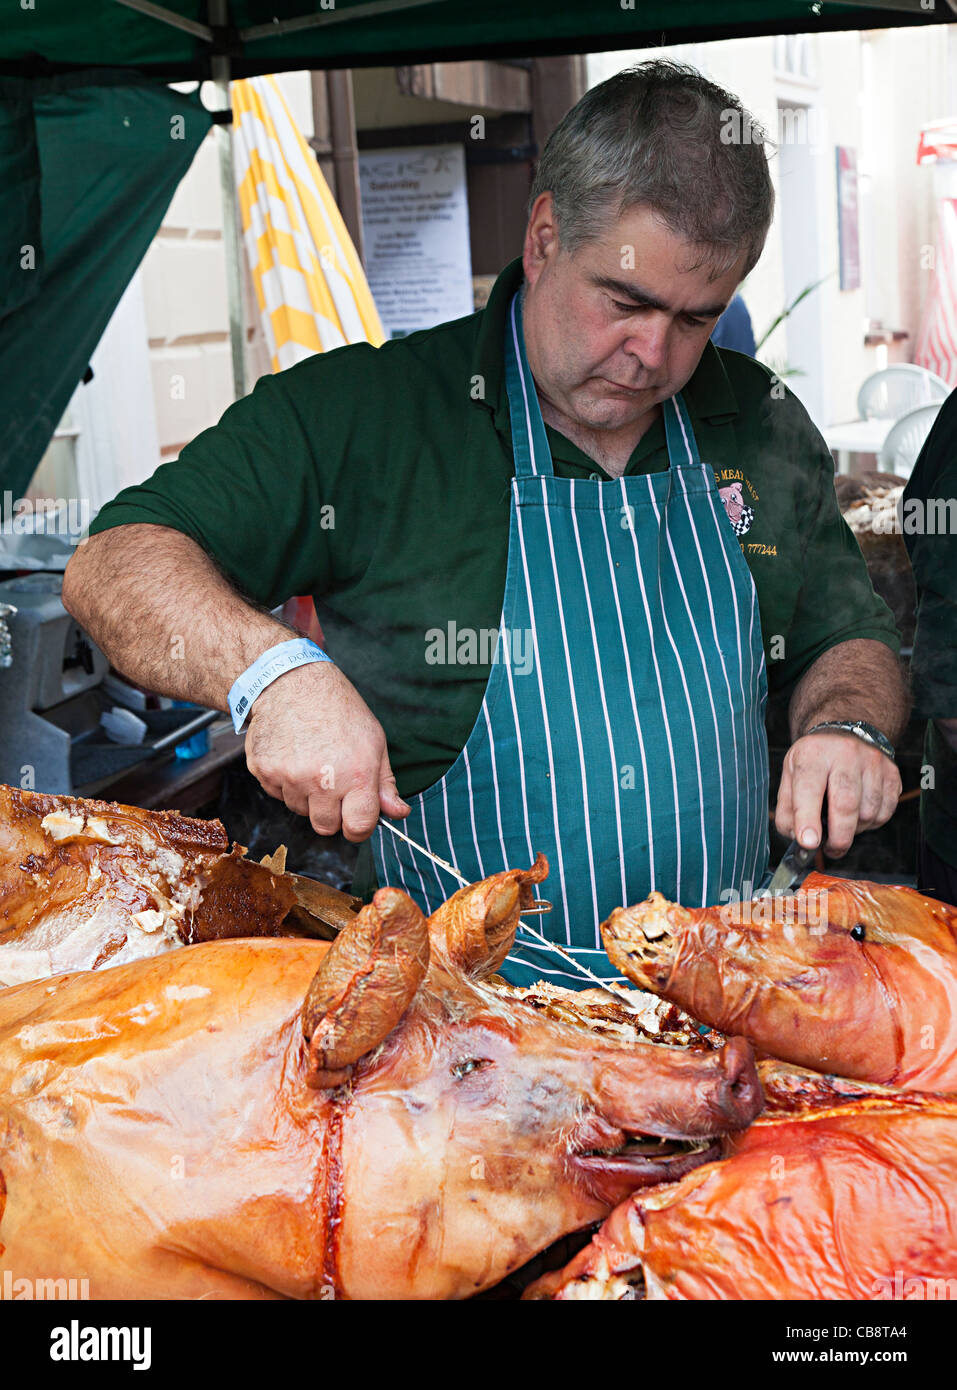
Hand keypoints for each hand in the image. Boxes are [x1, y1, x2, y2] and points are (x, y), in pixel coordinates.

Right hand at [244, 662, 409, 841]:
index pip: (358, 828)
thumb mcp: (374, 741)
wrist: (292, 681)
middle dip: (332, 814)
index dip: (359, 827)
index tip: (356, 818)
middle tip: (333, 785)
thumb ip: (385, 783)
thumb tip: (398, 813)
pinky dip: (285, 783)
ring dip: (307, 796)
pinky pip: (277, 795)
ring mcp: (289, 777)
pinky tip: (292, 755)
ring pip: (300, 811)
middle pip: (325, 828)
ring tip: (311, 761)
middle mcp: (322, 780)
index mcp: (356, 774)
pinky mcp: (264, 771)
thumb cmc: (338, 708)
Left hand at [774, 732, 901, 857]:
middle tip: (831, 849)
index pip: (809, 789)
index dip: (808, 818)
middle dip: (839, 836)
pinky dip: (871, 823)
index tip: (809, 843)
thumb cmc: (814, 761)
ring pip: (868, 812)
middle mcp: (845, 754)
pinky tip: (859, 814)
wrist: (844, 733)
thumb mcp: (790, 776)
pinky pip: (885, 812)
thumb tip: (799, 840)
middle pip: (846, 804)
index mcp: (813, 754)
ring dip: (855, 829)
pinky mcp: (892, 773)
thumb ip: (788, 810)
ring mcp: (872, 762)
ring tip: (842, 823)